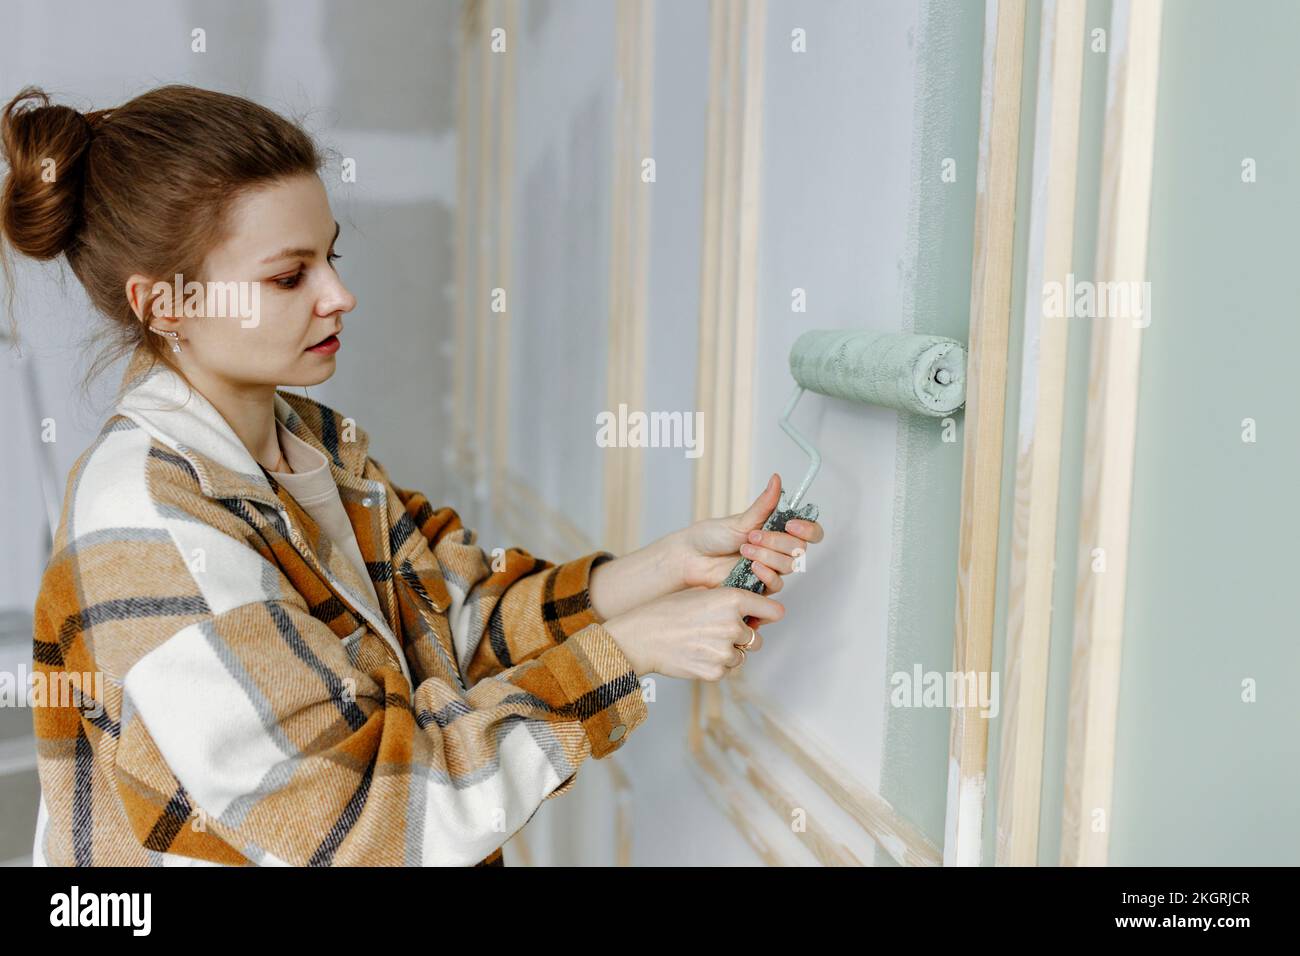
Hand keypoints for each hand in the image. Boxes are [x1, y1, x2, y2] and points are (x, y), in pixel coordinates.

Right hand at [602, 586, 784, 680]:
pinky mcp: (715, 671)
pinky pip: (726, 669)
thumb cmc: (666, 611)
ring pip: (741, 656)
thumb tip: (751, 610)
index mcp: (732, 599)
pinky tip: (696, 654)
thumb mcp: (700, 593)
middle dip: (743, 637)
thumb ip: (728, 600)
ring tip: (702, 643)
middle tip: (719, 633)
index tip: (765, 617)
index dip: (768, 614)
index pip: (773, 610)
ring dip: (728, 652)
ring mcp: (725, 650)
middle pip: (757, 638)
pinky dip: (715, 665)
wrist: (641, 637)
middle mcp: (733, 625)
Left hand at [677, 473, 824, 595]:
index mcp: (778, 529)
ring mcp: (770, 568)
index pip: (810, 532)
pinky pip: (776, 584)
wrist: (692, 558)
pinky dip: (766, 574)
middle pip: (800, 550)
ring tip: (744, 549)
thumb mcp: (741, 519)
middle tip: (752, 536)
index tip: (791, 524)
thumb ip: (764, 504)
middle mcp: (778, 549)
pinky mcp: (760, 585)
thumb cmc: (712, 536)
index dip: (808, 529)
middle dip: (777, 542)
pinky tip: (752, 567)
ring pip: (789, 566)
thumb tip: (776, 479)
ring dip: (768, 556)